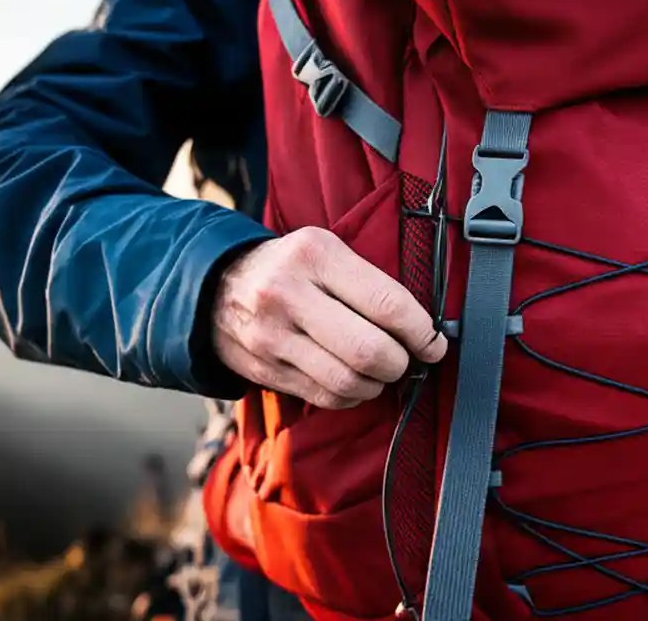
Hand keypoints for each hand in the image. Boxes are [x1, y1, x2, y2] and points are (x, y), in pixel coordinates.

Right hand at [212, 227, 447, 408]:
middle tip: (407, 359)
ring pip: (348, 381)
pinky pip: (325, 396)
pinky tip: (353, 380)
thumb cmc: (288, 267)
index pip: (386, 303)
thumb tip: (423, 327)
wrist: (214, 286)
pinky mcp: (264, 369)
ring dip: (376, 384)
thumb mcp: (324, 250)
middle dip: (400, 363)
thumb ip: (370, 281)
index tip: (433, 342)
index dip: (421, 331)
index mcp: (315, 255)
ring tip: (379, 371)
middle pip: (368, 351)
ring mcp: (272, 335)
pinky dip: (350, 395)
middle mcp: (289, 294)